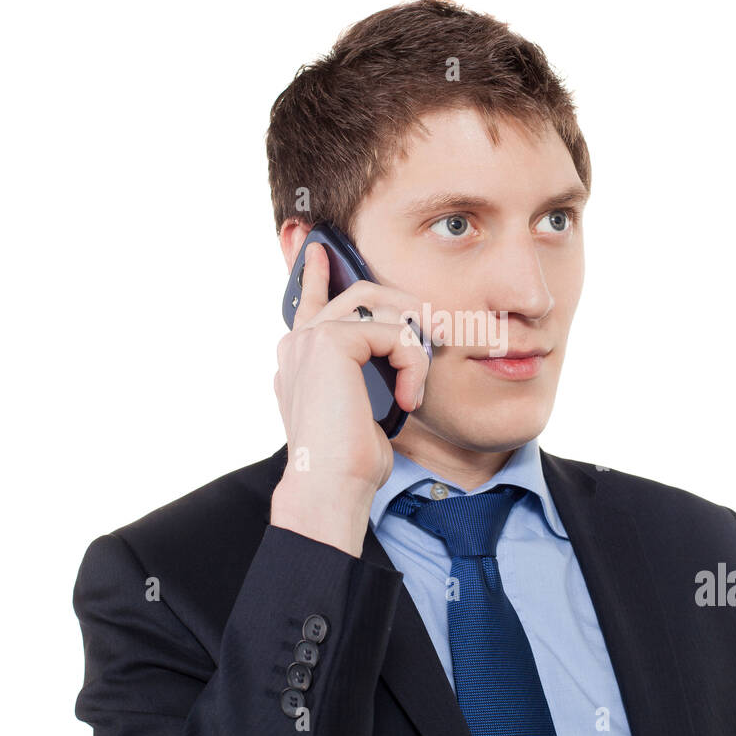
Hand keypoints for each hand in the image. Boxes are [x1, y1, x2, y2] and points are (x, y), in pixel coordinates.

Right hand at [270, 241, 430, 556]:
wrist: (331, 487)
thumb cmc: (350, 462)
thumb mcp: (363, 409)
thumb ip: (363, 375)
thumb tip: (394, 356)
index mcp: (299, 357)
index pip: (307, 302)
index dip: (312, 273)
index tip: (317, 248)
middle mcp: (298, 343)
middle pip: (358, 293)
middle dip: (404, 304)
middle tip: (438, 329)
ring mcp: (310, 340)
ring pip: (378, 305)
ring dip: (413, 340)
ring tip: (419, 378)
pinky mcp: (330, 342)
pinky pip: (392, 331)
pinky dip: (411, 362)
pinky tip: (408, 396)